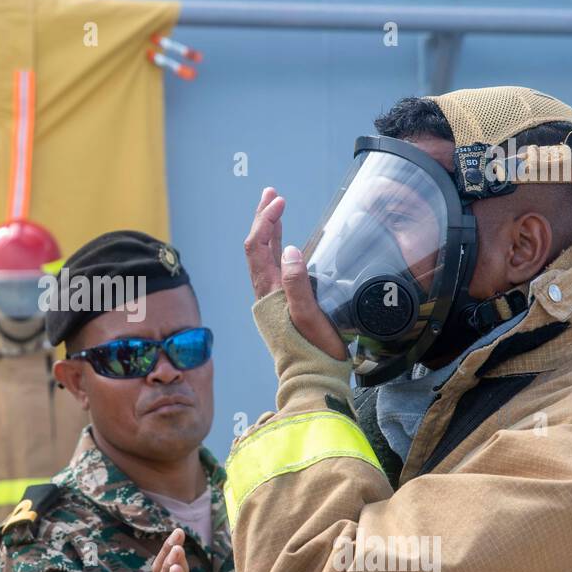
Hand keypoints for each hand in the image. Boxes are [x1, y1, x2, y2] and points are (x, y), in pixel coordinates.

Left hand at [244, 186, 348, 359]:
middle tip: (271, 193)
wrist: (313, 378)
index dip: (266, 221)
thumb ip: (297, 284)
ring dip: (270, 230)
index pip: (257, 248)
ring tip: (276, 207)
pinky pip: (275, 268)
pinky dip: (278, 248)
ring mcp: (273, 298)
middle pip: (257, 248)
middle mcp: (266, 293)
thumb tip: (289, 250)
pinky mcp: (283, 304)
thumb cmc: (314, 351)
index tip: (280, 201)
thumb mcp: (309, 316)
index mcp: (269, 292)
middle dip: (263, 218)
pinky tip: (285, 241)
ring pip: (265, 257)